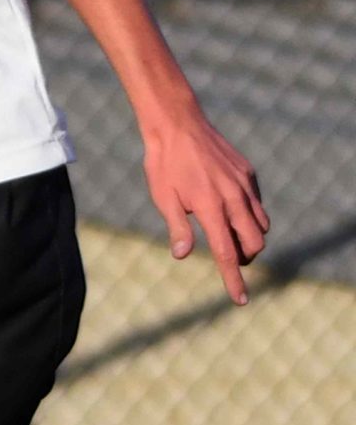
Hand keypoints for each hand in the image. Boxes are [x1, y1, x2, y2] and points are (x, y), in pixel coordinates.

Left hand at [142, 106, 267, 304]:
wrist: (177, 124)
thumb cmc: (164, 163)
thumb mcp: (163, 197)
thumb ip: (178, 228)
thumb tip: (183, 256)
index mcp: (211, 207)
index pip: (227, 253)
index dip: (233, 279)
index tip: (240, 300)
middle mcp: (234, 197)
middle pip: (254, 242)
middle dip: (245, 257)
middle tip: (229, 258)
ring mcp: (244, 184)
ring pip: (262, 224)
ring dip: (250, 237)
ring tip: (228, 234)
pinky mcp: (248, 173)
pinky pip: (257, 202)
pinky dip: (249, 214)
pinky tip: (230, 208)